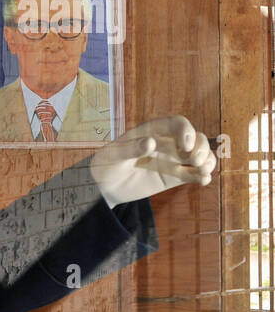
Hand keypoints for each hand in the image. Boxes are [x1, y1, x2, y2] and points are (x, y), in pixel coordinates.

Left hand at [89, 115, 216, 207]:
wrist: (103, 187)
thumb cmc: (105, 165)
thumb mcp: (113, 156)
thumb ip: (130, 149)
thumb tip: (150, 142)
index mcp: (152, 131)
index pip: (177, 123)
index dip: (186, 131)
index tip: (185, 145)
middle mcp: (166, 143)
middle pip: (195, 138)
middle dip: (201, 147)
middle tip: (195, 160)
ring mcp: (172, 160)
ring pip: (200, 155)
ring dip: (208, 160)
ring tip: (203, 171)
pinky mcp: (174, 177)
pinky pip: (194, 174)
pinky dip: (202, 176)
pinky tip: (203, 180)